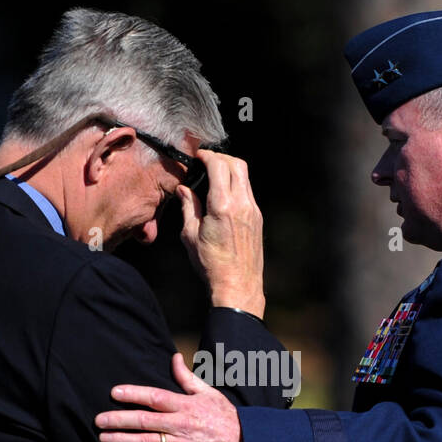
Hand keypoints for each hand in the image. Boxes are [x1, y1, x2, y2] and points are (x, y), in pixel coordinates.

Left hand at [95, 353, 243, 441]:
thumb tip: (174, 358)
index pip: (155, 397)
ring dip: (122, 440)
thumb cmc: (226, 418)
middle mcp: (181, 425)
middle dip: (118, 419)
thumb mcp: (209, 394)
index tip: (114, 392)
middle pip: (144, 421)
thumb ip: (187, 378)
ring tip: (104, 438)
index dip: (133, 394)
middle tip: (98, 419)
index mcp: (186, 406)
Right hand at [179, 151, 264, 317]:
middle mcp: (242, 204)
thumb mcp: (190, 235)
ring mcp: (253, 210)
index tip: (198, 157)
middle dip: (221, 157)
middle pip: (237, 164)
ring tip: (215, 176)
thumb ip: (188, 207)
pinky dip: (236, 185)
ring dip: (230, 170)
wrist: (238, 286)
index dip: (207, 155)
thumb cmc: (212, 265)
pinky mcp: (258, 218)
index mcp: (222, 206)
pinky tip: (224, 194)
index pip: (219, 165)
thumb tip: (184, 190)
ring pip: (245, 177)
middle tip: (207, 161)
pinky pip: (248, 192)